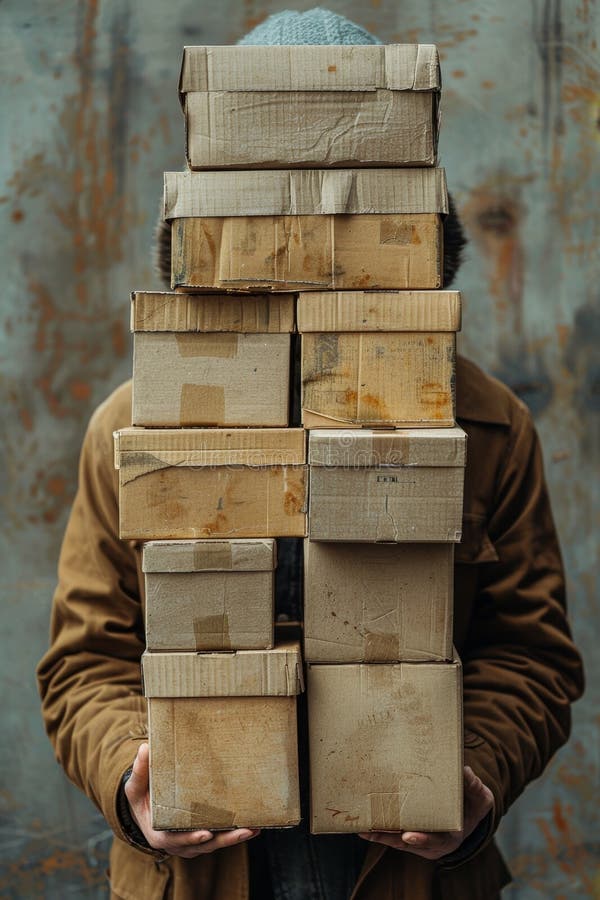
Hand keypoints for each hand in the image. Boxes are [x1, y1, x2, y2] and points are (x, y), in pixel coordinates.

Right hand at [124, 743, 259, 857]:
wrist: (145, 811)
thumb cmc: (141, 798)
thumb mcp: (135, 787)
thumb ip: (141, 770)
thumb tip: (145, 747)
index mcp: (159, 834)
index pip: (176, 839)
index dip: (191, 837)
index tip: (206, 833)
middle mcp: (177, 844)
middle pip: (203, 844)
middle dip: (225, 839)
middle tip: (244, 830)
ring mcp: (190, 844)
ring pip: (215, 844)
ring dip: (234, 838)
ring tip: (254, 828)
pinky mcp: (201, 840)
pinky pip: (219, 840)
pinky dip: (234, 835)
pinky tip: (252, 827)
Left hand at [359, 766, 492, 859]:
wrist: (468, 815)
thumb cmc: (473, 806)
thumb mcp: (480, 798)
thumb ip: (474, 786)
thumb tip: (464, 770)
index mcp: (451, 836)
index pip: (436, 840)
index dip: (422, 838)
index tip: (408, 835)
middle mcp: (433, 843)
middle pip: (408, 843)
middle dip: (389, 838)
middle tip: (371, 832)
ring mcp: (420, 840)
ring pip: (396, 841)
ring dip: (379, 834)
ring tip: (361, 828)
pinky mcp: (410, 834)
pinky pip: (393, 835)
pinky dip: (380, 831)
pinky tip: (364, 825)